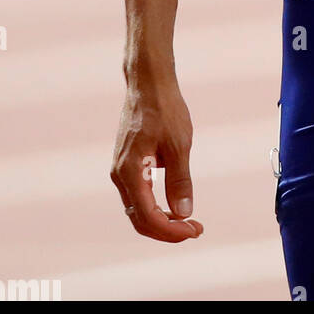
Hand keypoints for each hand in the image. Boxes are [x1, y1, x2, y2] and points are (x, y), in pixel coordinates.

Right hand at [110, 82, 202, 240]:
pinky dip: (155, 206)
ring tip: (187, 221)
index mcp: (129, 172)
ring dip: (161, 220)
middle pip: (139, 219)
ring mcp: (120, 169)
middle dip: (167, 230)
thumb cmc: (165, 109)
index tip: (194, 230)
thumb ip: (179, 180)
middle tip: (194, 230)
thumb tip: (184, 213)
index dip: (172, 230)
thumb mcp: (179, 145)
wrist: (148, 83)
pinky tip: (173, 204)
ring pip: (137, 209)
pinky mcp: (126, 163)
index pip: (149, 216)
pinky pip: (137, 195)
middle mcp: (119, 175)